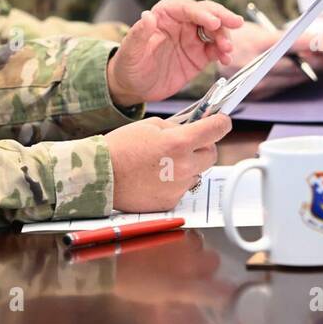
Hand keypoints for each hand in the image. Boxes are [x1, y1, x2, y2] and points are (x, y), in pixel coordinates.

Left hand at [106, 0, 242, 106]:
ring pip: (215, 31)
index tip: (214, 22)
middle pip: (206, 13)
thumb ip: (139, 34)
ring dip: (225, 37)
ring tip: (227, 50)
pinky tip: (225, 59)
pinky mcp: (199, 54)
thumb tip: (148, 15)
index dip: (202, 13)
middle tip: (236, 23)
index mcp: (164, 15)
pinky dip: (224, 52)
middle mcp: (181, 23)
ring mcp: (192, 38)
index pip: (186, 8)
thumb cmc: (129, 65)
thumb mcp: (131, 52)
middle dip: (222, 17)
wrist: (134, 87)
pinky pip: (216, 49)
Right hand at [106, 112, 232, 211]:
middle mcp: (183, 167)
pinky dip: (175, 182)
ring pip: (197, 172)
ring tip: (164, 162)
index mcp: (179, 143)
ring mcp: (178, 187)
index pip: (216, 130)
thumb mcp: (150, 126)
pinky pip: (182, 188)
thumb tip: (193, 127)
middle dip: (203, 147)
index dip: (221, 123)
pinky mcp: (171, 202)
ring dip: (188, 166)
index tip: (221, 121)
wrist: (100, 175)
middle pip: (212, 154)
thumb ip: (177, 127)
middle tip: (187, 144)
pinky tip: (156, 177)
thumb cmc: (121, 148)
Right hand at [218, 21, 322, 99]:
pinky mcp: (253, 94)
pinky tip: (300, 73)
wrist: (214, 55)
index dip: (310, 42)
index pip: (289, 43)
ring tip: (321, 62)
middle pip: (293, 65)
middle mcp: (253, 64)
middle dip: (316, 60)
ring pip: (290, 79)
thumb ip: (284, 38)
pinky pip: (280, 88)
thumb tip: (315, 41)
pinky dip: (292, 80)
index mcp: (254, 43)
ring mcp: (252, 82)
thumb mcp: (259, 31)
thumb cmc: (241, 38)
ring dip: (307, 71)